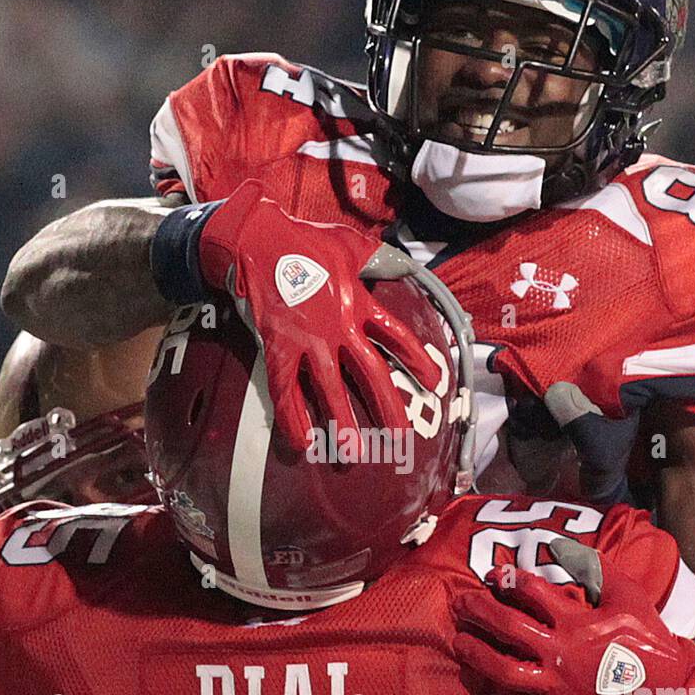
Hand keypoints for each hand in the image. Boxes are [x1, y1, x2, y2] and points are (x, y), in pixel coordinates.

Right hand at [197, 180, 440, 451]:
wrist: (258, 239)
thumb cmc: (304, 239)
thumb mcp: (350, 243)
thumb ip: (377, 259)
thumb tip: (402, 267)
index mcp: (359, 302)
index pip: (397, 337)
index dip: (418, 361)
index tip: (435, 383)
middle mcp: (339, 327)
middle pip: (370, 373)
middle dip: (387, 407)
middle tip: (399, 438)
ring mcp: (308, 340)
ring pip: (330, 389)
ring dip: (341, 424)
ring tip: (351, 455)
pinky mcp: (278, 347)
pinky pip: (286, 390)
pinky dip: (291, 418)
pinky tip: (300, 443)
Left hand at [453, 540, 694, 694]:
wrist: (670, 688)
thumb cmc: (648, 639)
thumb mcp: (629, 595)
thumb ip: (597, 569)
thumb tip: (565, 548)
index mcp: (577, 620)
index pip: (532, 592)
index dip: (508, 579)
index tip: (494, 575)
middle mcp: (560, 651)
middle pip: (508, 626)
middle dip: (479, 611)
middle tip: (459, 602)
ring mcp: (558, 685)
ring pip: (504, 670)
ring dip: (477, 654)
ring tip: (459, 643)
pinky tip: (497, 688)